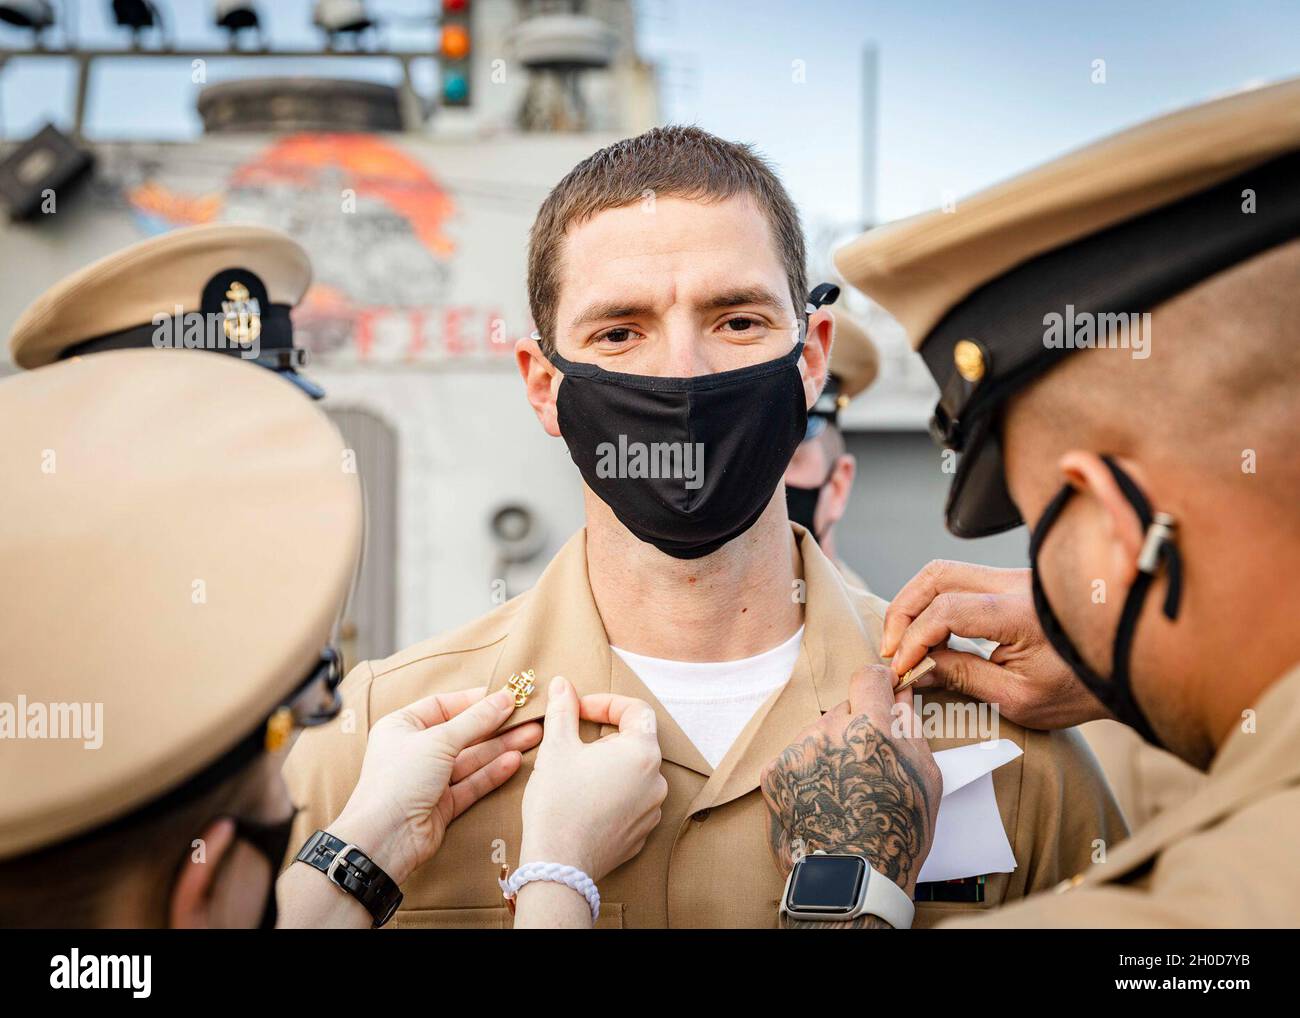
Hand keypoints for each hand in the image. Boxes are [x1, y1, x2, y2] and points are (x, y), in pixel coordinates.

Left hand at [331, 687, 541, 883]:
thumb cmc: (399, 780)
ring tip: (533, 734)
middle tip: (528, 715)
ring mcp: (430, 779)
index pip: (443, 706)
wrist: (384, 839)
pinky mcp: (443, 804)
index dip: (474, 701)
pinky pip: (472, 782)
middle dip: (496, 725)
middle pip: (462, 733)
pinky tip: (515, 760)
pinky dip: (493, 772)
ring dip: (501, 747)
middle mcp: (416, 751)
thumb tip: (504, 698)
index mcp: (403, 727)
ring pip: (471, 758)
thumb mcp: (438, 741)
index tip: (505, 696)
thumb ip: (475, 721)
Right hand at [519, 677, 666, 881]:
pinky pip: (631, 801)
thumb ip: (564, 710)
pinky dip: (612, 792)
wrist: (558, 865)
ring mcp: (652, 810)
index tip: (580, 710)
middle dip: (605, 735)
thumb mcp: (557, 747)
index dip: (607, 703)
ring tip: (576, 773)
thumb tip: (563, 685)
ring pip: (633, 773)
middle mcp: (657, 780)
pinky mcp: (642, 833)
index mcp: (642, 752)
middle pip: (635, 741)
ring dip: (608, 765)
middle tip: (573, 742)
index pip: (636, 710)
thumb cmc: (558, 803)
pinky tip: (584, 800)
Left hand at [761, 665, 940, 900]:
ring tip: (844, 792)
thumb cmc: (896, 832)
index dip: (877, 684)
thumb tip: (901, 696)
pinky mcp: (772, 773)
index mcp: (869, 726)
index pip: (867, 677)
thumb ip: (910, 728)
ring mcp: (795, 751)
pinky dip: (806, 773)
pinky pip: (794, 760)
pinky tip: (822, 801)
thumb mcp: (925, 777)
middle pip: (842, 710)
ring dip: (829, 751)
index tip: (881, 692)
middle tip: (867, 765)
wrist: (850, 880)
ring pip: (816, 735)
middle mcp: (827, 730)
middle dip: (855, 727)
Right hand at [881, 559, 1109, 728]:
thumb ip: (963, 679)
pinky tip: (928, 634)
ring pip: (944, 571)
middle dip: (902, 610)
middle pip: (936, 575)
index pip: (947, 610)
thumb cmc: (1079, 689)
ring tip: (902, 641)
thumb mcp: (1018, 699)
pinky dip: (932, 602)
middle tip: (889, 649)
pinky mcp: (1011, 583)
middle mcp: (1015, 583)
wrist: (1124, 668)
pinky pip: (959, 580)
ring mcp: (1013, 577)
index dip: (914, 639)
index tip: (901, 669)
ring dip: (914, 603)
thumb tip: (916, 669)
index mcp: (1020, 612)